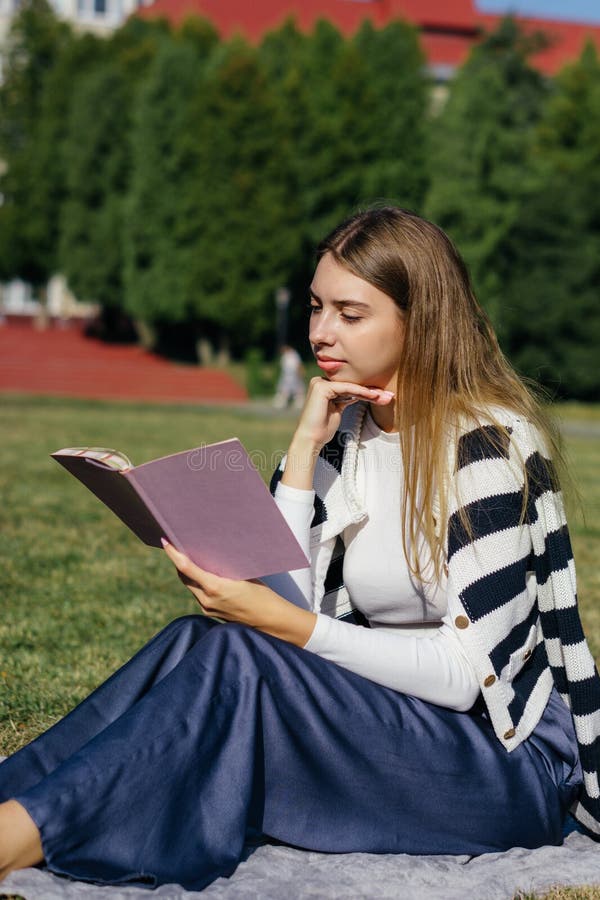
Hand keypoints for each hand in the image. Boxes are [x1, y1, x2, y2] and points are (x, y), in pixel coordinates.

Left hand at [161, 540, 316, 645]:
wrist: (270, 620)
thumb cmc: (262, 595)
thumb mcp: (243, 576)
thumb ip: (222, 569)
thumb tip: (209, 558)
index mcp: (214, 587)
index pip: (186, 568)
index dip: (174, 553)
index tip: (166, 541)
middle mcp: (206, 599)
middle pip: (184, 576)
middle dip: (179, 560)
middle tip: (178, 545)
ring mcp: (207, 608)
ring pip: (190, 585)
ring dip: (188, 572)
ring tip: (189, 556)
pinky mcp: (211, 613)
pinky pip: (198, 594)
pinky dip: (198, 583)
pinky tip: (203, 574)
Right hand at [281, 377, 393, 489]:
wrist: (310, 440)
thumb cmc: (322, 429)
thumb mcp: (338, 410)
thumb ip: (346, 399)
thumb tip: (360, 394)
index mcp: (323, 386)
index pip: (349, 387)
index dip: (367, 392)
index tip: (384, 396)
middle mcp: (320, 382)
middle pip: (351, 385)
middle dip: (372, 391)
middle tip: (390, 395)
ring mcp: (319, 383)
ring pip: (350, 386)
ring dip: (370, 392)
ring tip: (385, 397)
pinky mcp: (321, 387)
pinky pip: (346, 388)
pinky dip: (361, 392)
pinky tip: (373, 396)